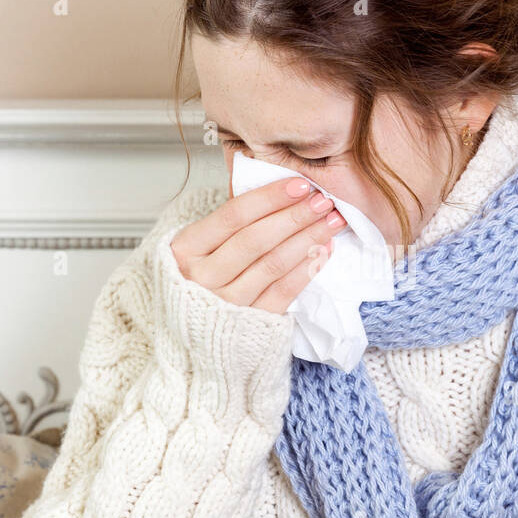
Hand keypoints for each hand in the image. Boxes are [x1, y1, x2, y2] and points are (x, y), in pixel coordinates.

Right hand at [170, 176, 346, 312]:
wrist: (196, 332)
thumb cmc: (203, 277)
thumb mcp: (201, 246)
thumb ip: (231, 223)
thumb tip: (281, 191)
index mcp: (185, 249)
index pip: (232, 216)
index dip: (269, 198)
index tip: (300, 185)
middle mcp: (202, 278)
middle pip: (255, 240)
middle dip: (294, 216)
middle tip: (322, 200)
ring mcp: (226, 303)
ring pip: (273, 265)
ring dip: (307, 239)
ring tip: (331, 221)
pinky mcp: (251, 323)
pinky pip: (284, 291)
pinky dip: (308, 268)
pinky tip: (324, 250)